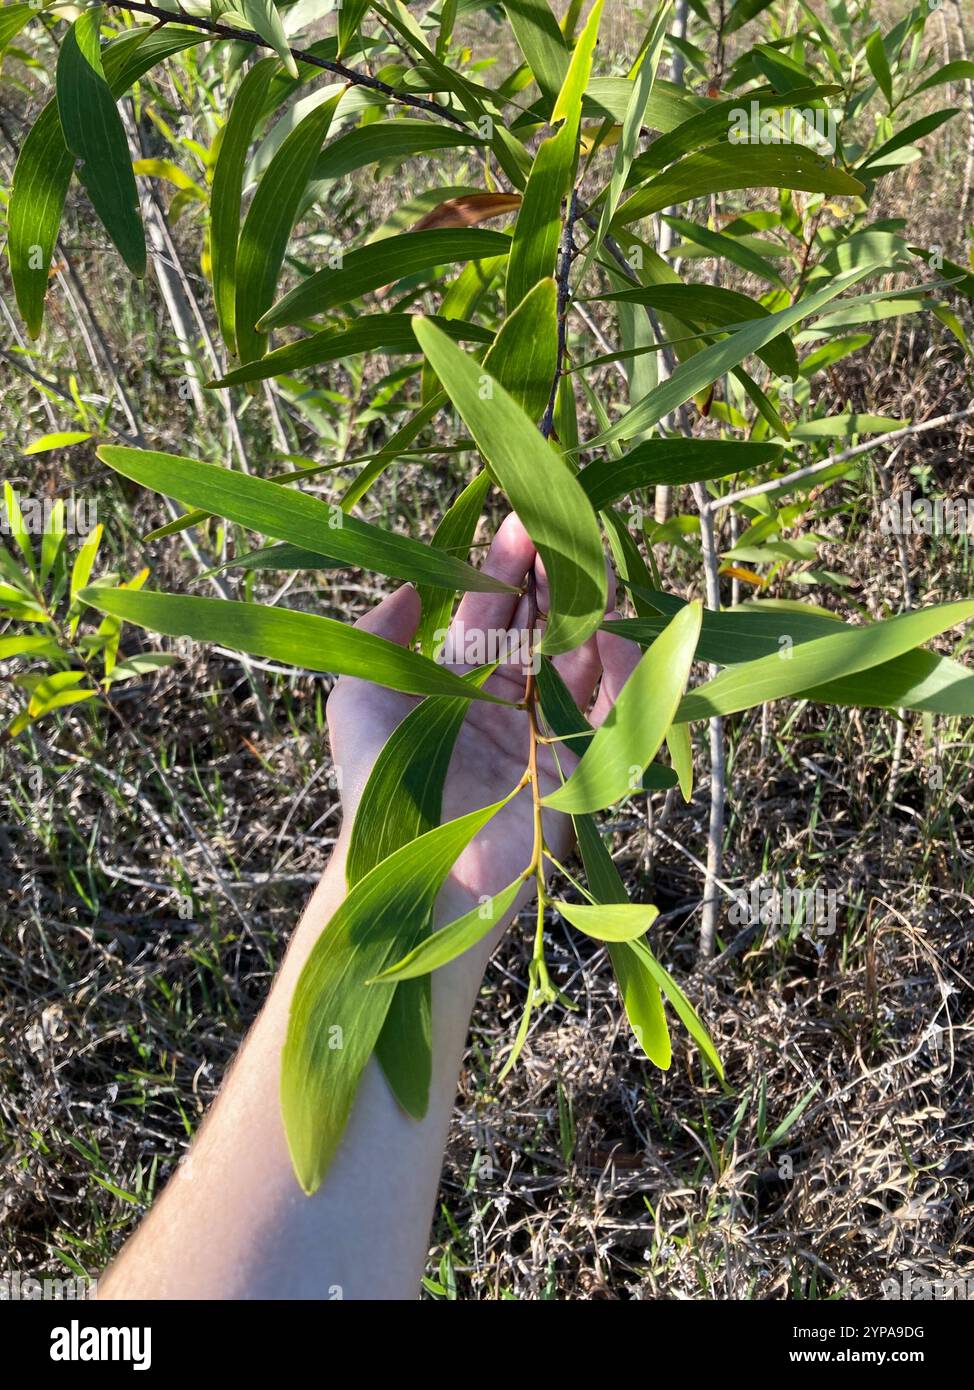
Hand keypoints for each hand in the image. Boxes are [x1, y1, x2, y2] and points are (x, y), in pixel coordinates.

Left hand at [327, 514, 639, 911]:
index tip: (522, 519)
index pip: (494, 614)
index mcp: (458, 687)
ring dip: (591, 612)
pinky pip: (615, 713)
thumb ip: (379, 635)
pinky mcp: (581, 771)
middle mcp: (507, 705)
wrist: (411, 874)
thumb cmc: (377, 788)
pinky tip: (611, 635)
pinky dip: (623, 673)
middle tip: (567, 526)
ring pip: (584, 659)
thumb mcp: (359, 698)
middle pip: (544, 626)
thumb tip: (409, 585)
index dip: (507, 567)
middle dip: (556, 576)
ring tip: (593, 566)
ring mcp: (546, 735)